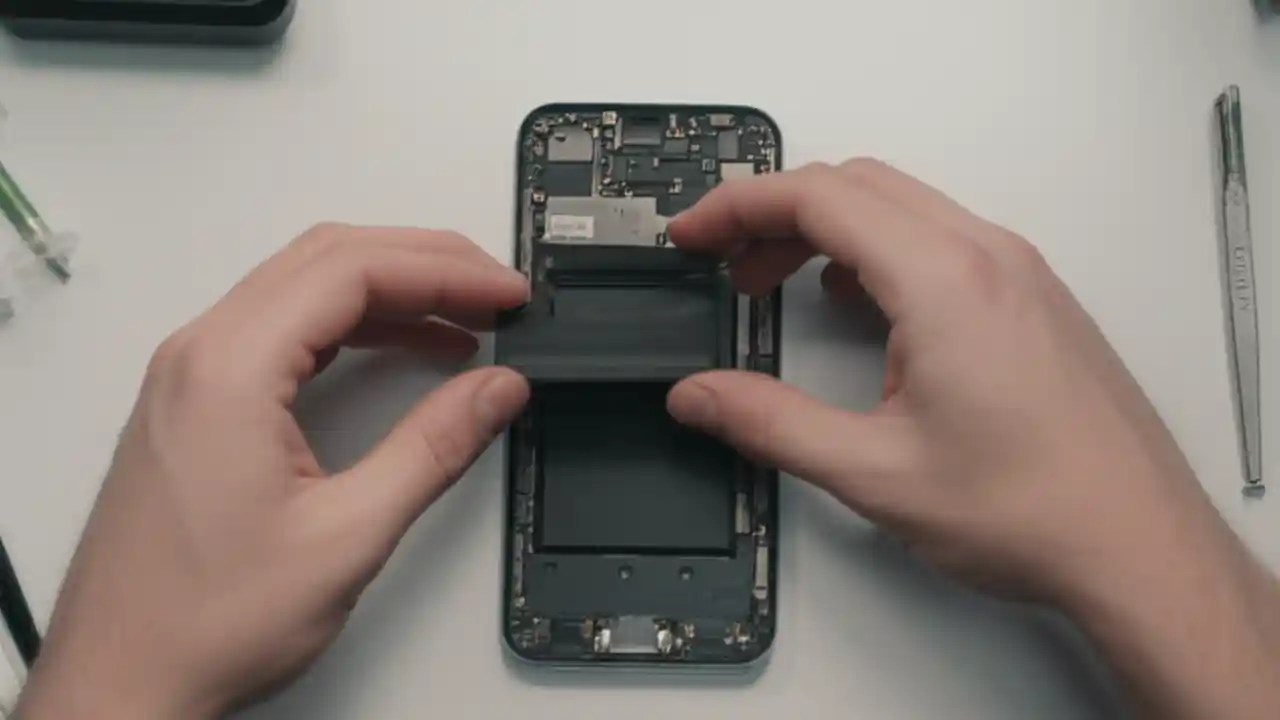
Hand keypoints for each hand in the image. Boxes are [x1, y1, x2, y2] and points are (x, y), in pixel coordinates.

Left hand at [17, 225, 530, 719]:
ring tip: (467, 318)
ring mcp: (193, 375)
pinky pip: (286, 330)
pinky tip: (406, 349)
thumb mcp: (347, 536)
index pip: (352, 271)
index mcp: (229, 370)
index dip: (444, 270)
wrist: (120, 679)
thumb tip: (498, 389)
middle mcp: (200, 355)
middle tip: (497, 292)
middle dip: (425, 263)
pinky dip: (355, 327)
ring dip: (392, 291)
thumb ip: (433, 449)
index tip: (507, 294)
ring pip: (306, 288)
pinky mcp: (199, 402)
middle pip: (328, 259)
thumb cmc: (202, 621)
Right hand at [665, 160, 1279, 716]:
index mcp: (945, 280)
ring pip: (900, 209)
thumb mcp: (874, 472)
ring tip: (774, 283)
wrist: (1139, 546)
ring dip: (827, 232)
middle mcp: (988, 257)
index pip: (818, 198)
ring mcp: (1019, 274)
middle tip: (723, 262)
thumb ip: (769, 424)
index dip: (738, 207)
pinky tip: (856, 309)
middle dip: (774, 214)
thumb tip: (699, 397)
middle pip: (856, 187)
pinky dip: (877, 254)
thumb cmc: (1034, 510)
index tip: (692, 235)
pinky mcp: (1032, 300)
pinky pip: (940, 241)